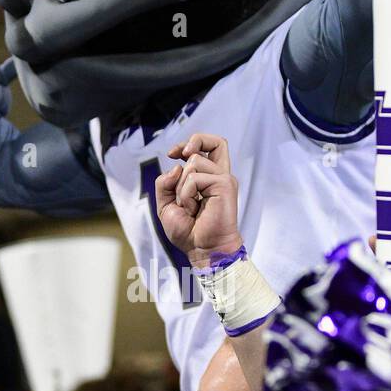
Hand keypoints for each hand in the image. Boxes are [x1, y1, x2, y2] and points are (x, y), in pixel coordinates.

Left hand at [157, 133, 242, 267]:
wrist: (202, 250)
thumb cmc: (188, 232)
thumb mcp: (166, 205)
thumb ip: (165, 184)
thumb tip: (177, 166)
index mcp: (209, 179)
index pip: (208, 148)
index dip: (191, 143)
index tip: (173, 154)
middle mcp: (219, 176)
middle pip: (217, 141)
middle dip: (195, 140)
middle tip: (180, 153)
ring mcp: (223, 180)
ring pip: (194, 161)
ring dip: (181, 185)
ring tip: (188, 206)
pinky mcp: (225, 185)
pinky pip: (195, 178)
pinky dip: (186, 194)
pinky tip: (193, 208)